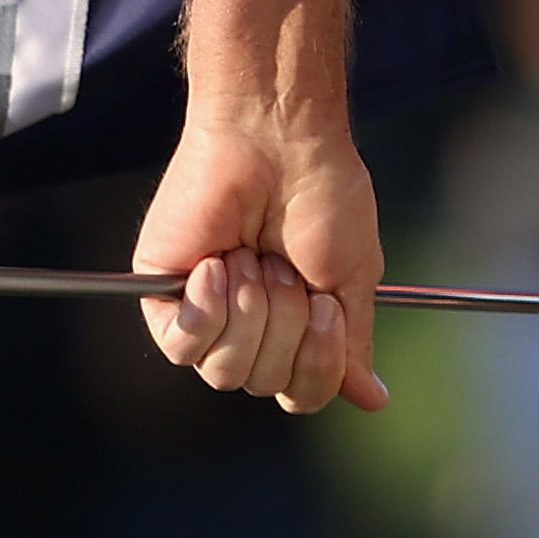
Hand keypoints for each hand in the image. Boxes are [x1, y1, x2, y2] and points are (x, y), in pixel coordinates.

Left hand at [134, 110, 389, 413]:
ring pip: (224, 370)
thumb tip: (373, 397)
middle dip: (285, 322)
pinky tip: (217, 261)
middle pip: (264, 383)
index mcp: (296, 327)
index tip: (328, 306)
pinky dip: (207, 305)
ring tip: (251, 254)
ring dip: (250, 307)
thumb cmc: (323, 193)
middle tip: (285, 262)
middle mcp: (251, 328)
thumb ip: (353, 343)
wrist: (278, 140)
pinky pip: (182, 346)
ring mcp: (206, 314)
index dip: (317, 364)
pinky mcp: (165, 296)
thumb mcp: (352, 275)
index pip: (302, 393)